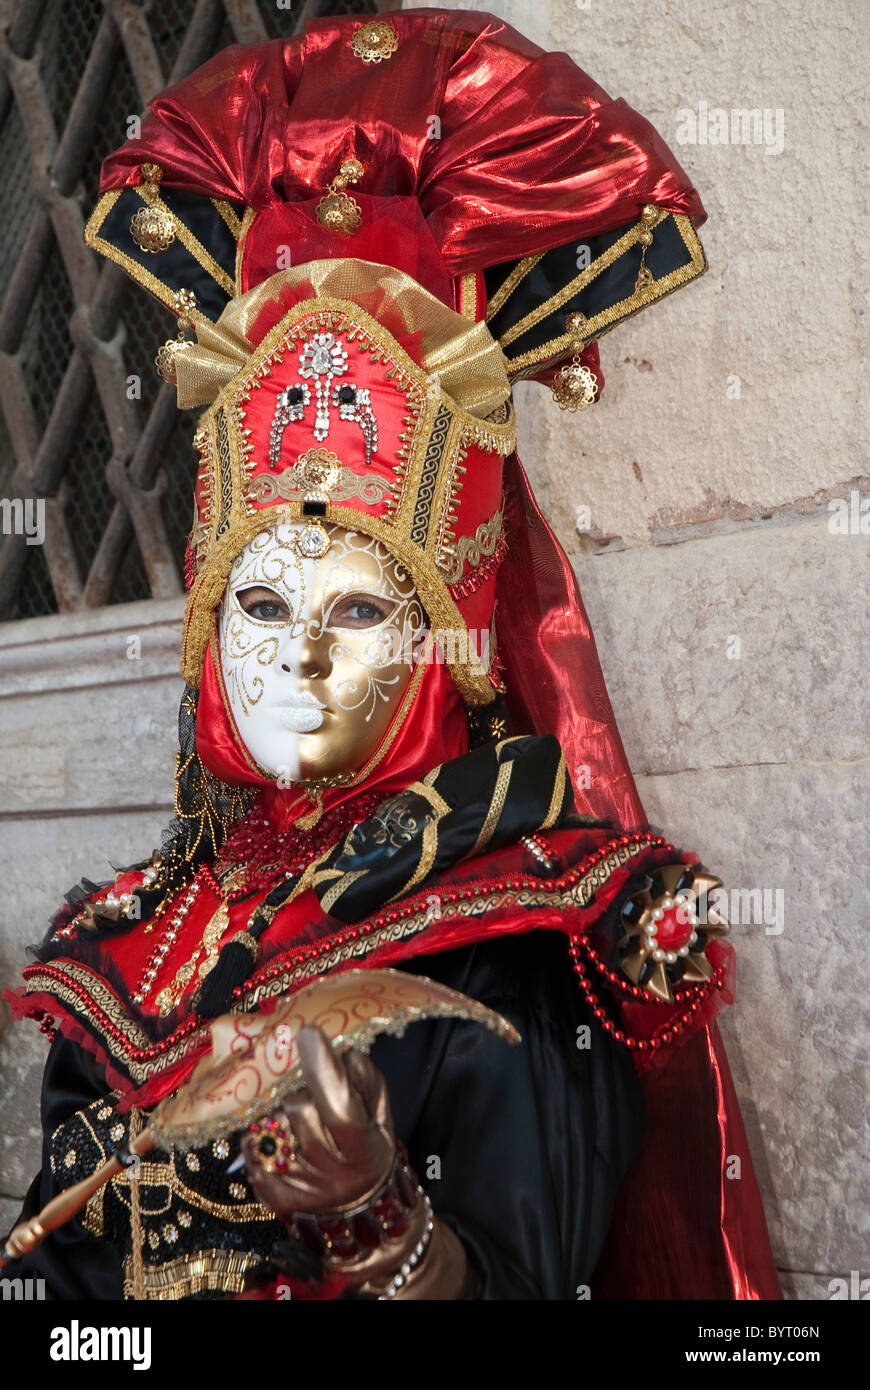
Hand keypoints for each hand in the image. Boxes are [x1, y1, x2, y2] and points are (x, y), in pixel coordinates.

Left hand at [242, 1024, 394, 1222]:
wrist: (358, 1209)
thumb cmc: (367, 1147)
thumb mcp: (380, 1114)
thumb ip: (365, 1081)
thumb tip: (342, 1053)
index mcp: (366, 1152)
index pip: (339, 1107)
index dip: (323, 1069)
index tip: (309, 1032)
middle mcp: (333, 1177)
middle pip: (299, 1110)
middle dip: (300, 1091)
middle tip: (307, 1093)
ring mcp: (301, 1191)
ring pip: (272, 1128)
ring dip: (279, 1113)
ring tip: (294, 1120)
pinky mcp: (274, 1198)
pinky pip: (253, 1151)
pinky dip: (262, 1137)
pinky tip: (279, 1139)